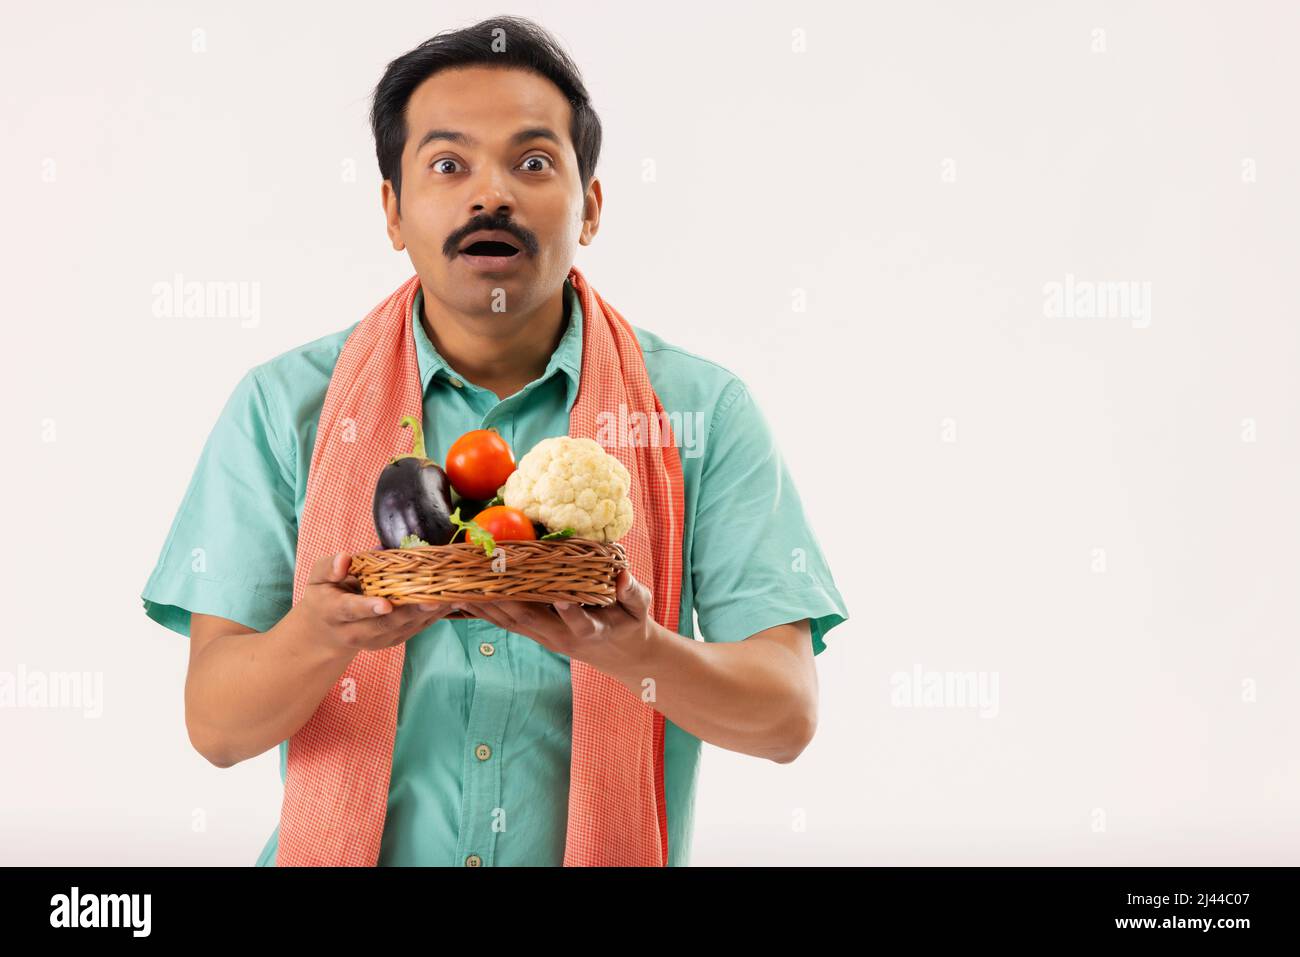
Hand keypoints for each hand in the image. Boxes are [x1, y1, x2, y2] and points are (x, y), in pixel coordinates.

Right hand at [282, 552, 460, 653]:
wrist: (326, 632)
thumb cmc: (324, 595)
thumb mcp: (317, 578)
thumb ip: (330, 567)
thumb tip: (344, 559)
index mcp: (335, 612)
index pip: (351, 610)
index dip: (368, 607)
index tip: (385, 604)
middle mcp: (355, 631)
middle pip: (384, 623)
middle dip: (410, 612)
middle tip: (432, 599)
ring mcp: (375, 639)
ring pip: (403, 628)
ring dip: (428, 614)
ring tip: (451, 598)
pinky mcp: (392, 641)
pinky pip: (414, 630)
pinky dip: (433, 618)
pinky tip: (450, 603)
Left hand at [458, 569, 656, 676]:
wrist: (620, 653)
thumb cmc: (630, 624)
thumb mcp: (640, 609)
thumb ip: (633, 593)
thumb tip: (622, 576)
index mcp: (591, 629)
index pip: (578, 622)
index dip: (569, 611)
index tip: (560, 596)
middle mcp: (561, 636)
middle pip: (529, 619)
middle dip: (505, 599)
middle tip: (484, 576)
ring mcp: (544, 637)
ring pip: (510, 622)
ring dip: (484, 605)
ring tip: (459, 587)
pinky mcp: (534, 634)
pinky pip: (505, 623)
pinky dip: (483, 611)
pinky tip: (460, 600)